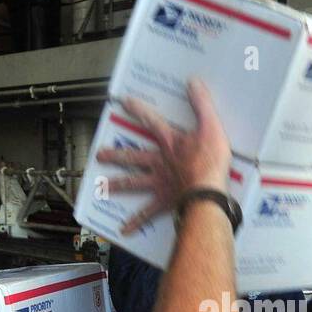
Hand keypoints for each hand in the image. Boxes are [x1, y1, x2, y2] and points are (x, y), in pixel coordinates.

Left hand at [94, 78, 231, 234]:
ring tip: (103, 186)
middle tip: (100, 155)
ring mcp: (159, 182)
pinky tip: (123, 229)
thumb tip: (193, 82)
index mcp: (169, 143)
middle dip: (116, 155)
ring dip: (117, 184)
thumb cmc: (210, 161)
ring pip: (134, 182)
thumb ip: (202, 104)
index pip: (151, 122)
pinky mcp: (163, 201)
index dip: (138, 110)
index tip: (123, 102)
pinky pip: (147, 213)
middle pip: (134, 156)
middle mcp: (159, 161)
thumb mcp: (211, 126)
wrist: (207, 192)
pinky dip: (135, 222)